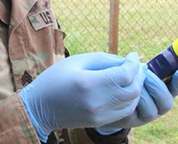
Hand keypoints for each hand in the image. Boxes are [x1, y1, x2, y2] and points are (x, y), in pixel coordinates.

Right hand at [19, 52, 144, 141]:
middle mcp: (96, 102)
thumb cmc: (55, 79)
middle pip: (132, 90)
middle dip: (138, 76)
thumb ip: (104, 60)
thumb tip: (126, 61)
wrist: (39, 107)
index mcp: (89, 83)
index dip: (133, 63)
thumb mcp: (77, 61)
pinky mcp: (99, 122)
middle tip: (136, 65)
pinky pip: (124, 112)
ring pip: (132, 103)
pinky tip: (124, 89)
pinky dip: (129, 100)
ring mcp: (99, 115)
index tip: (132, 55)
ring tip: (132, 76)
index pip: (124, 74)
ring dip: (136, 88)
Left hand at [97, 67, 177, 132]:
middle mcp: (154, 107)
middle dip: (156, 85)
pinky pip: (134, 113)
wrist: (98, 97)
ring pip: (151, 110)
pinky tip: (122, 92)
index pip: (174, 88)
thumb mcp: (126, 69)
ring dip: (142, 93)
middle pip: (167, 102)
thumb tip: (135, 57)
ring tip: (131, 82)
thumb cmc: (115, 79)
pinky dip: (130, 102)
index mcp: (157, 92)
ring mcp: (142, 116)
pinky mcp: (129, 121)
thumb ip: (135, 66)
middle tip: (145, 73)